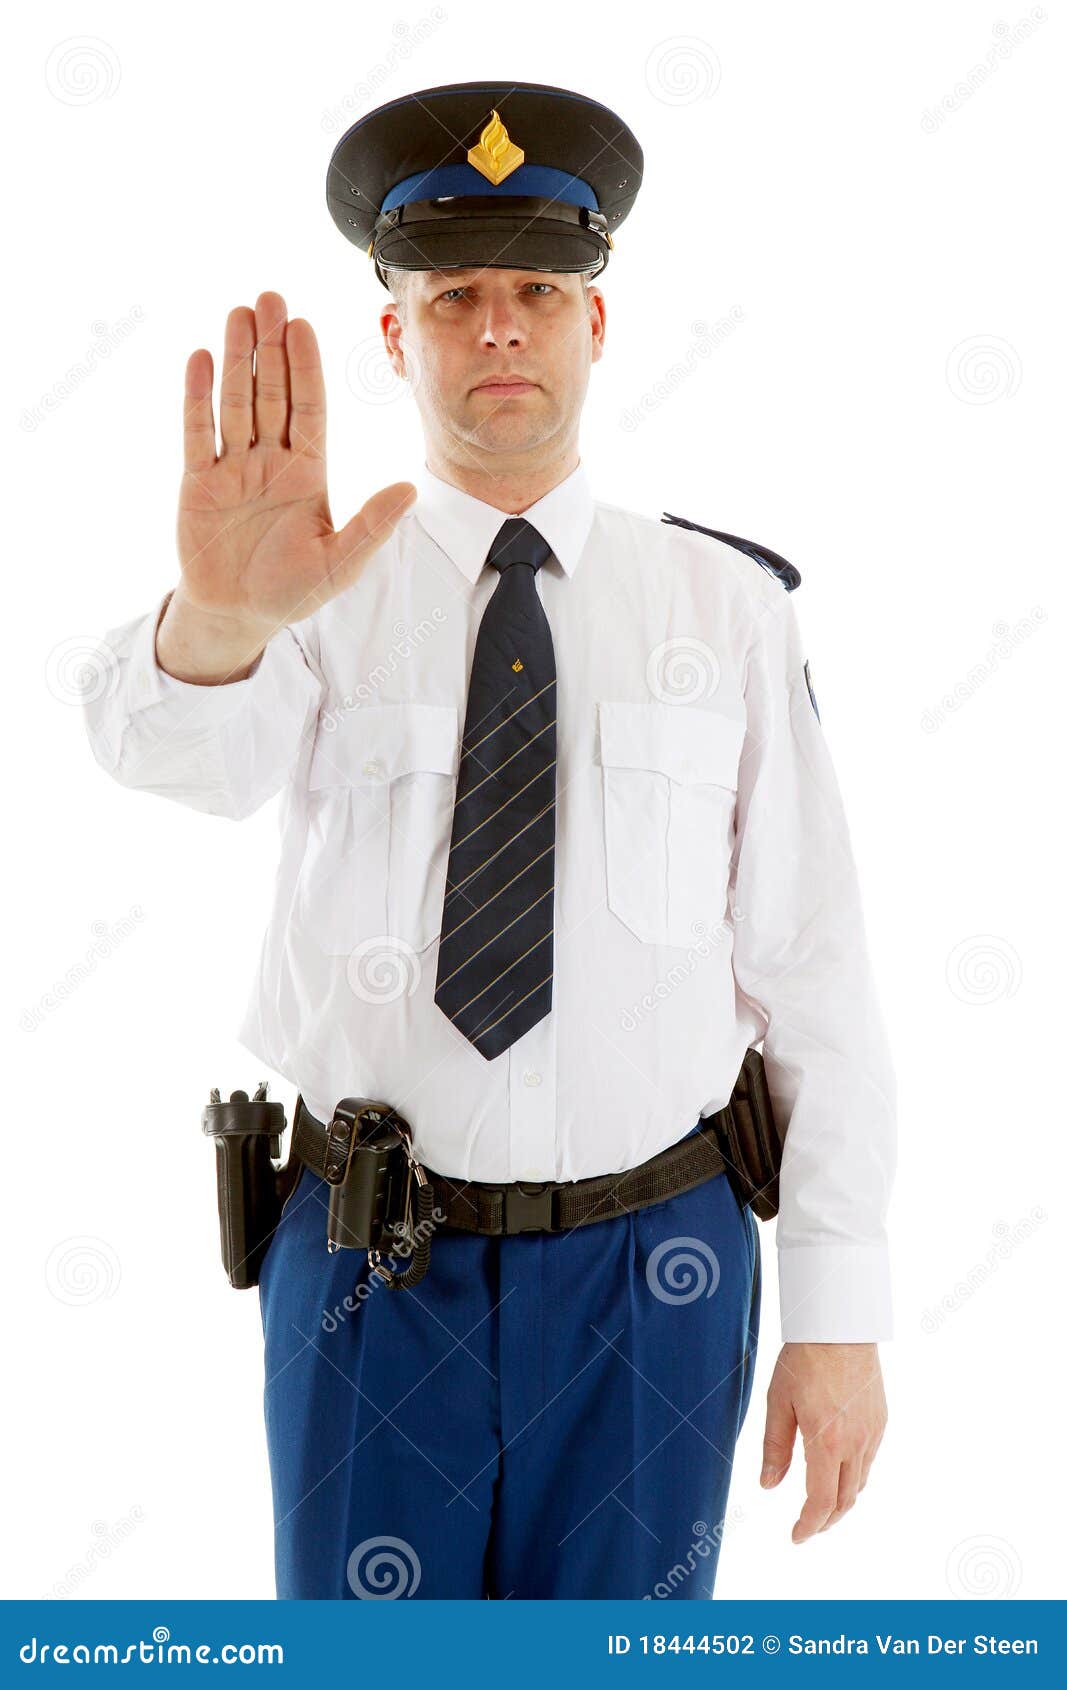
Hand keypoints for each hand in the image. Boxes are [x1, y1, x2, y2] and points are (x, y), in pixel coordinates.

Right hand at [176, 290, 415, 640]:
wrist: (239, 615)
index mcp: (308, 472)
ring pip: (235, 402)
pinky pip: (198, 432)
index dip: (305, 367)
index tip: (303, 326)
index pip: (309, 408)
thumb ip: (371, 525)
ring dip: (236, 359)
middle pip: (271, 393)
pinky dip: (198, 397)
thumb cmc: (292, 591)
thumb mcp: (339, 564)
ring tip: (239, 314)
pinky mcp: (199, 481)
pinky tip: (201, 359)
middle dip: (271, 347)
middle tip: (270, 298)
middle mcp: (271, 460)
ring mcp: (233, 467)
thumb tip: (410, 488)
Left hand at [760, 1343, 886, 1541]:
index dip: (809, 1526)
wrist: (841, 1326)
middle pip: (845, 1501)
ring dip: (842, 1502)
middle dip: (825, 1521)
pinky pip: (869, 1461)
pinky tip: (840, 1473)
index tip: (796, 1537)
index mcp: (827, 1442)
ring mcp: (872, 1433)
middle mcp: (855, 1443)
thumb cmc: (804, 1359)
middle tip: (808, 1528)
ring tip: (822, 1507)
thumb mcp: (777, 1401)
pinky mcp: (881, 1421)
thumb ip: (775, 1447)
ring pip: (860, 1483)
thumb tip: (769, 1486)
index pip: (821, 1502)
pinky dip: (854, 1478)